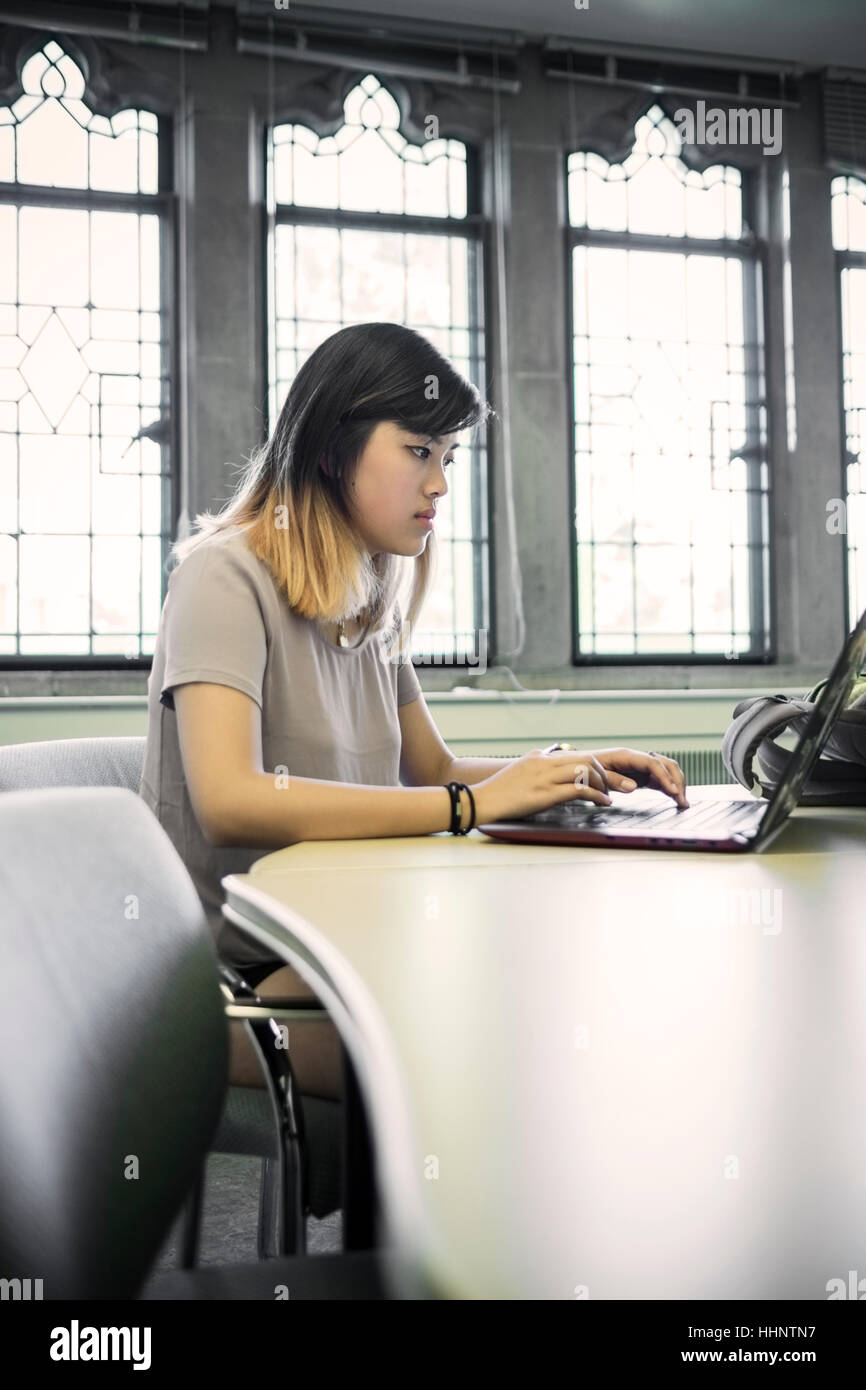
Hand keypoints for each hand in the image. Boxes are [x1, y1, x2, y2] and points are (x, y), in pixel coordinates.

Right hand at [474, 747, 620, 824]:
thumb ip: (537, 771)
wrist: (480, 801)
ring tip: (608, 795)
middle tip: (609, 787)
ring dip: (603, 783)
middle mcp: (544, 762)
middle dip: (604, 773)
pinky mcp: (545, 794)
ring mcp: (545, 777)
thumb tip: (552, 777)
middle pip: (586, 759)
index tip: (601, 778)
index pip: (574, 755)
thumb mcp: (519, 774)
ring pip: (586, 771)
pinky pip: (579, 790)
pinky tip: (603, 802)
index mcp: (539, 757)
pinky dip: (597, 795)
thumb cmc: (498, 793)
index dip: (593, 767)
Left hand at [591, 747, 688, 807]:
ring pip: (666, 770)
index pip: (652, 763)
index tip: (673, 791)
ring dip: (676, 784)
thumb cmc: (585, 768)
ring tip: (683, 801)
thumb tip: (633, 786)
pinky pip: (660, 779)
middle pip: (665, 764)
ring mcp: (640, 767)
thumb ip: (613, 780)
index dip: (664, 777)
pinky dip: (669, 788)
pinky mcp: (641, 775)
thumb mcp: (595, 775)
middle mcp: (636, 759)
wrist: (578, 765)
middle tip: (683, 800)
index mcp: (625, 756)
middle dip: (677, 780)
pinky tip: (675, 798)